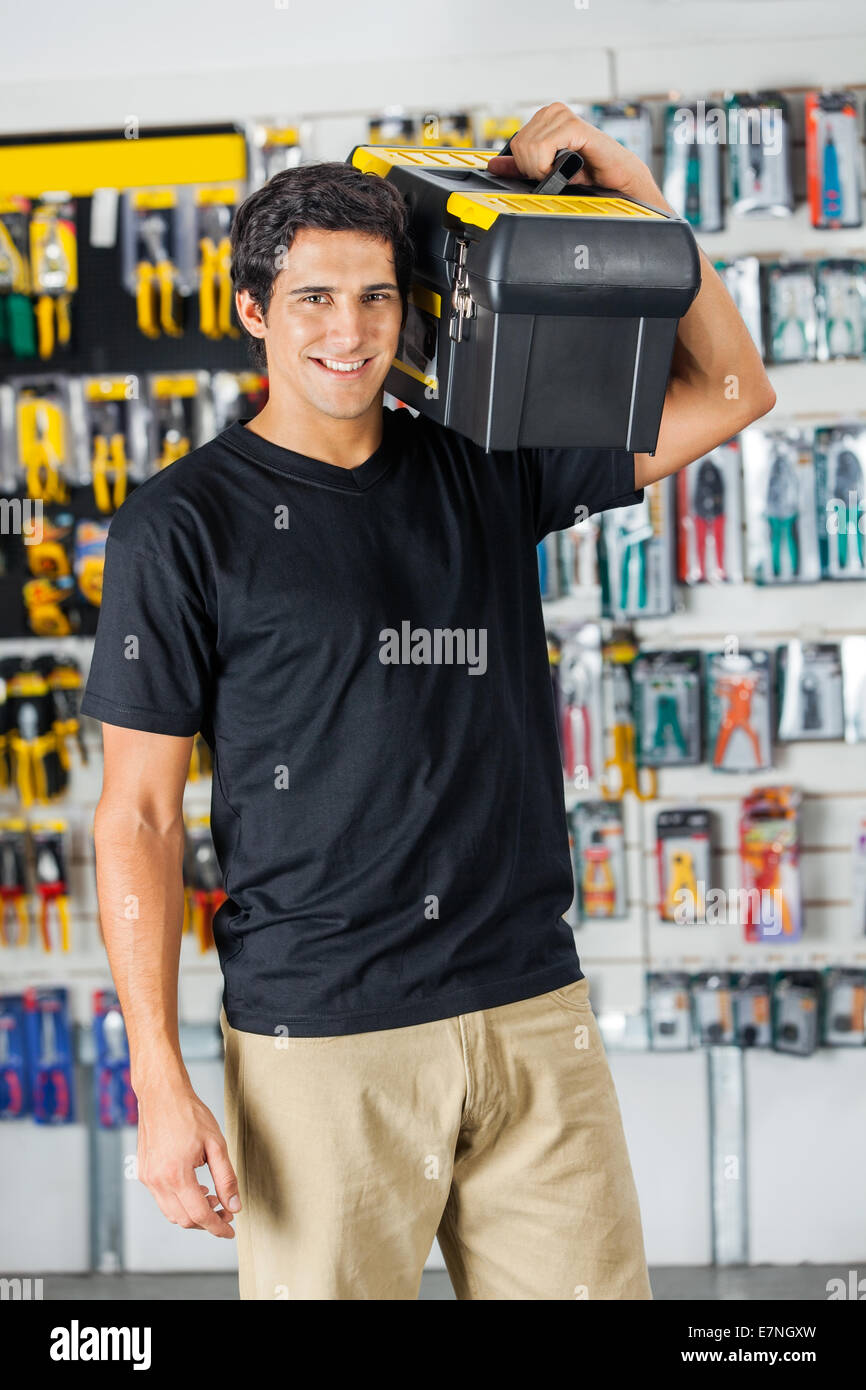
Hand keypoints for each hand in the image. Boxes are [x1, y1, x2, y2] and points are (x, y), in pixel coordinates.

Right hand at [136, 1080, 239, 1237]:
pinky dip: (180, 1202)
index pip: (199, 1215)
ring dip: (192, 1213)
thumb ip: (226, 1178)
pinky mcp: (144, 1173)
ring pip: (171, 1213)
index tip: (230, 1230)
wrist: (162, 1095)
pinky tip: (195, 1187)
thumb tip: (234, 1205)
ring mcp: (148, 1178)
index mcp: (176, 1175)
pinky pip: (162, 1199)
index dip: (217, 1227)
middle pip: (184, 1219)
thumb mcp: (216, 1144)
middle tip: (225, 1211)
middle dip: (207, 1221)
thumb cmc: (189, 1114)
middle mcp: (157, 1181)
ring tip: (212, 1197)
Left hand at [486, 102, 662, 205]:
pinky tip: (567, 165)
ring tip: (564, 168)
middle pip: (519, 147)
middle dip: (534, 169)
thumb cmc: (587, 171)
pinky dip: (550, 165)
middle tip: (557, 171)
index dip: (527, 166)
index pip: (514, 145)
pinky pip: (544, 147)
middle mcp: (551, 112)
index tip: (547, 171)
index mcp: (543, 119)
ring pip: (530, 148)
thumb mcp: (546, 170)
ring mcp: (562, 115)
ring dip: (544, 168)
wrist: (615, 176)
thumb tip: (494, 165)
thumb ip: (519, 166)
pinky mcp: (573, 124)